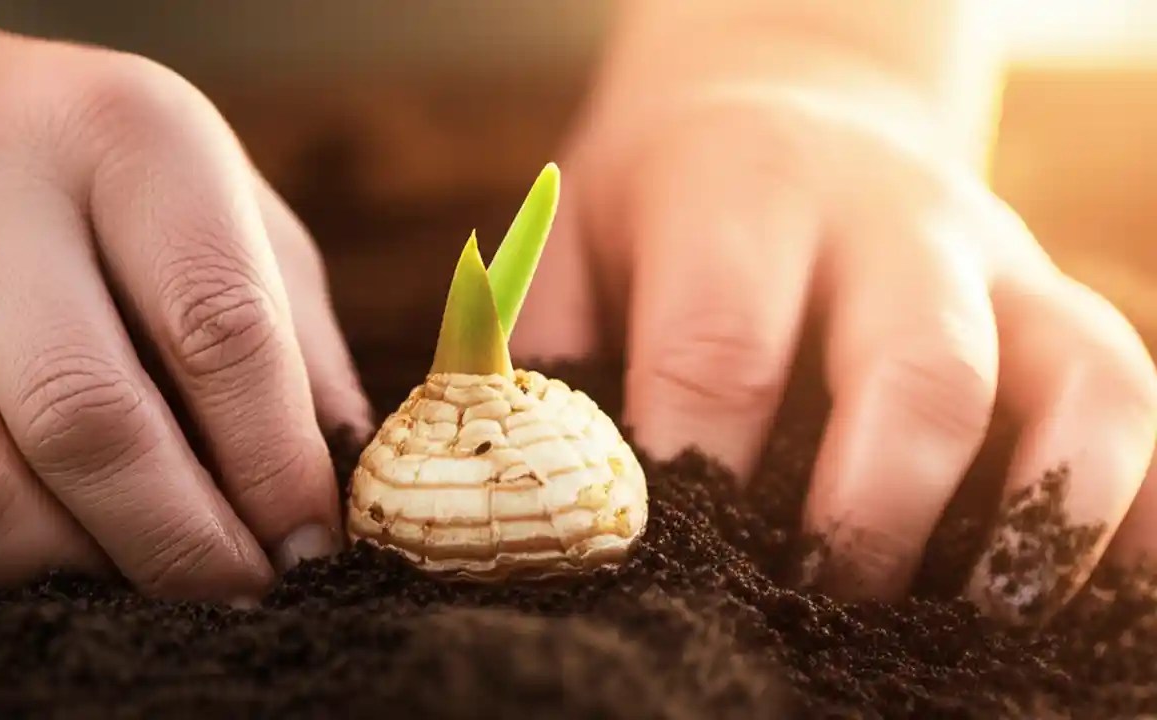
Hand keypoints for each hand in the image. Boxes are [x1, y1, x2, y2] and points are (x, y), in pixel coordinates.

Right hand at [0, 4, 370, 602]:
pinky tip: (76, 546)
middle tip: (245, 592)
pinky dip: (4, 551)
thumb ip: (290, 330)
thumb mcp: (226, 203)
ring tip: (157, 583)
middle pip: (86, 418)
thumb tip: (340, 477)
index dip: (275, 465)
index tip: (311, 545)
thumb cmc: (109, 170)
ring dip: (80, 566)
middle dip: (183, 543)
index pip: (218, 328)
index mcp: (131, 139)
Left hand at [514, 9, 1156, 623]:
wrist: (792, 92)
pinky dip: (1135, 506)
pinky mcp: (1060, 301)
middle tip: (818, 605)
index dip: (702, 473)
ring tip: (980, 626)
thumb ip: (552, 355)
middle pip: (917, 372)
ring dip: (1042, 522)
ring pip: (1079, 382)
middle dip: (873, 515)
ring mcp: (996, 261)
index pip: (725, 347)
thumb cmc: (671, 199)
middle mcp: (891, 222)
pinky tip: (1109, 596)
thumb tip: (533, 503)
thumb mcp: (579, 239)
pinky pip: (1138, 397)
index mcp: (743, 197)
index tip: (676, 562)